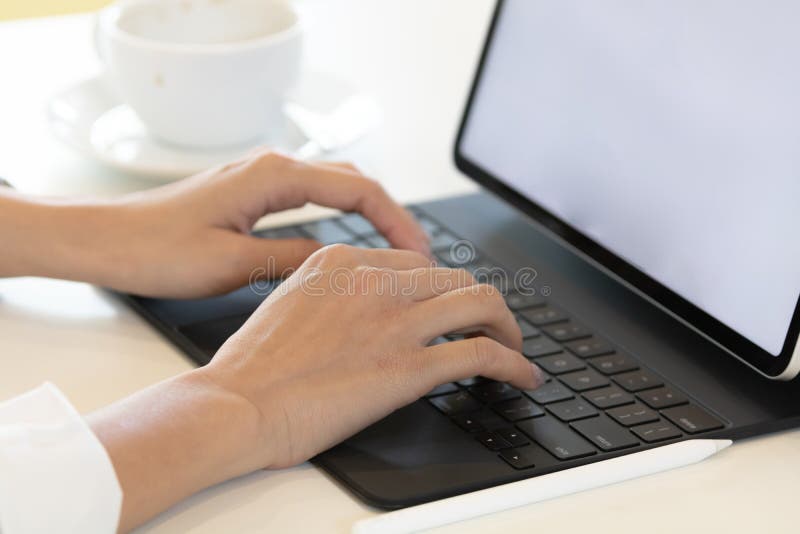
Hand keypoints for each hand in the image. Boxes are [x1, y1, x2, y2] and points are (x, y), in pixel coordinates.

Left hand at [0, 151, 428, 297]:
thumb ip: (291, 261)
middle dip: (392, 215)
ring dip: (370, 216)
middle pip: (354, 182)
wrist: (105, 240)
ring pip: (336, 188)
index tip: (418, 252)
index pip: (358, 191)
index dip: (396, 221)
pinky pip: (312, 199)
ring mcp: (262, 180)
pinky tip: (349, 246)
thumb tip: (340, 268)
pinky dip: (342, 218)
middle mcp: (272, 169)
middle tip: (418, 255)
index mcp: (273, 177)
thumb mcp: (231, 265)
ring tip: (395, 252)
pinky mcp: (251, 196)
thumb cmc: (154, 249)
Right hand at [89, 245, 544, 529]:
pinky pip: (483, 354)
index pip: (418, 263)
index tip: (454, 308)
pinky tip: (522, 377)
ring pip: (482, 303)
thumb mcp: (291, 303)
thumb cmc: (252, 367)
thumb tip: (366, 313)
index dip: (444, 287)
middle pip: (456, 277)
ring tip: (514, 349)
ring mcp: (394, 321)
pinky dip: (513, 364)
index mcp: (343, 262)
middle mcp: (375, 282)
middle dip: (482, 303)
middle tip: (491, 328)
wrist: (236, 404)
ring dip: (508, 328)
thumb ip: (334, 296)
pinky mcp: (409, 366)